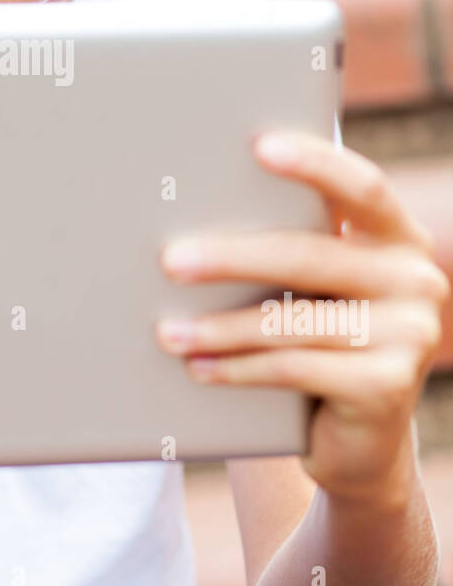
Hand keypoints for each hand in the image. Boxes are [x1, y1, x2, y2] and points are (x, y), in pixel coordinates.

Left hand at [154, 130, 450, 501]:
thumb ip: (292, 248)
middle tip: (171, 260)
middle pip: (310, 255)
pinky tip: (199, 367)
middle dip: (231, 256)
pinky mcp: (389, 386)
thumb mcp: (314, 291)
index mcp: (398, 236)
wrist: (357, 440)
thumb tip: (197, 219)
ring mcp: (410, 334)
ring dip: (219, 327)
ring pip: (293, 320)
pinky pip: (295, 369)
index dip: (314, 164)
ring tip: (168, 330)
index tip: (258, 145)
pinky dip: (238, 368)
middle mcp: (416, 278)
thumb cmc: (320, 343)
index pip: (362, 186)